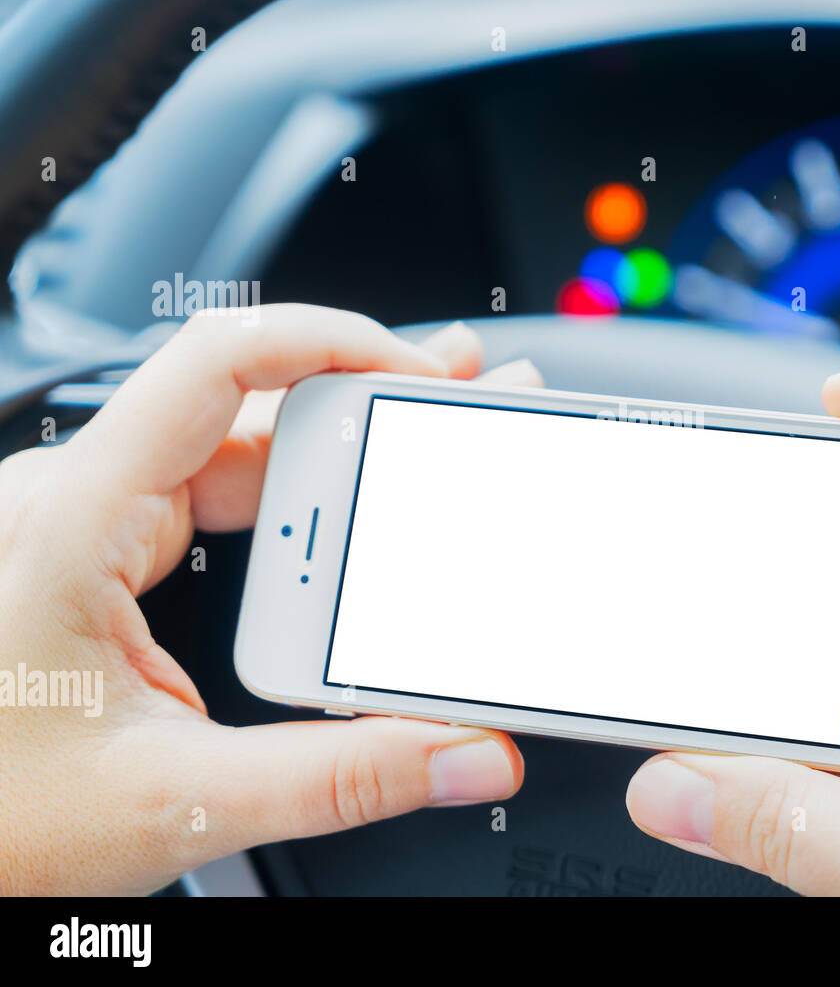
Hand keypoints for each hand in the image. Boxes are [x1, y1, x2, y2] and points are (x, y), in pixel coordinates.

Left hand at [0, 306, 539, 894]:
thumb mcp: (181, 802)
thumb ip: (342, 780)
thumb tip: (464, 750)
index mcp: (72, 524)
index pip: (213, 361)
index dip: (331, 340)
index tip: (420, 374)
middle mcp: (74, 499)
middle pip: (245, 400)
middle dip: (365, 397)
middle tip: (454, 407)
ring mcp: (88, 519)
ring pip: (232, 443)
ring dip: (334, 447)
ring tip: (424, 445)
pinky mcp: (105, 547)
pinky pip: (215, 488)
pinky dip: (294, 494)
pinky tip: (351, 506)